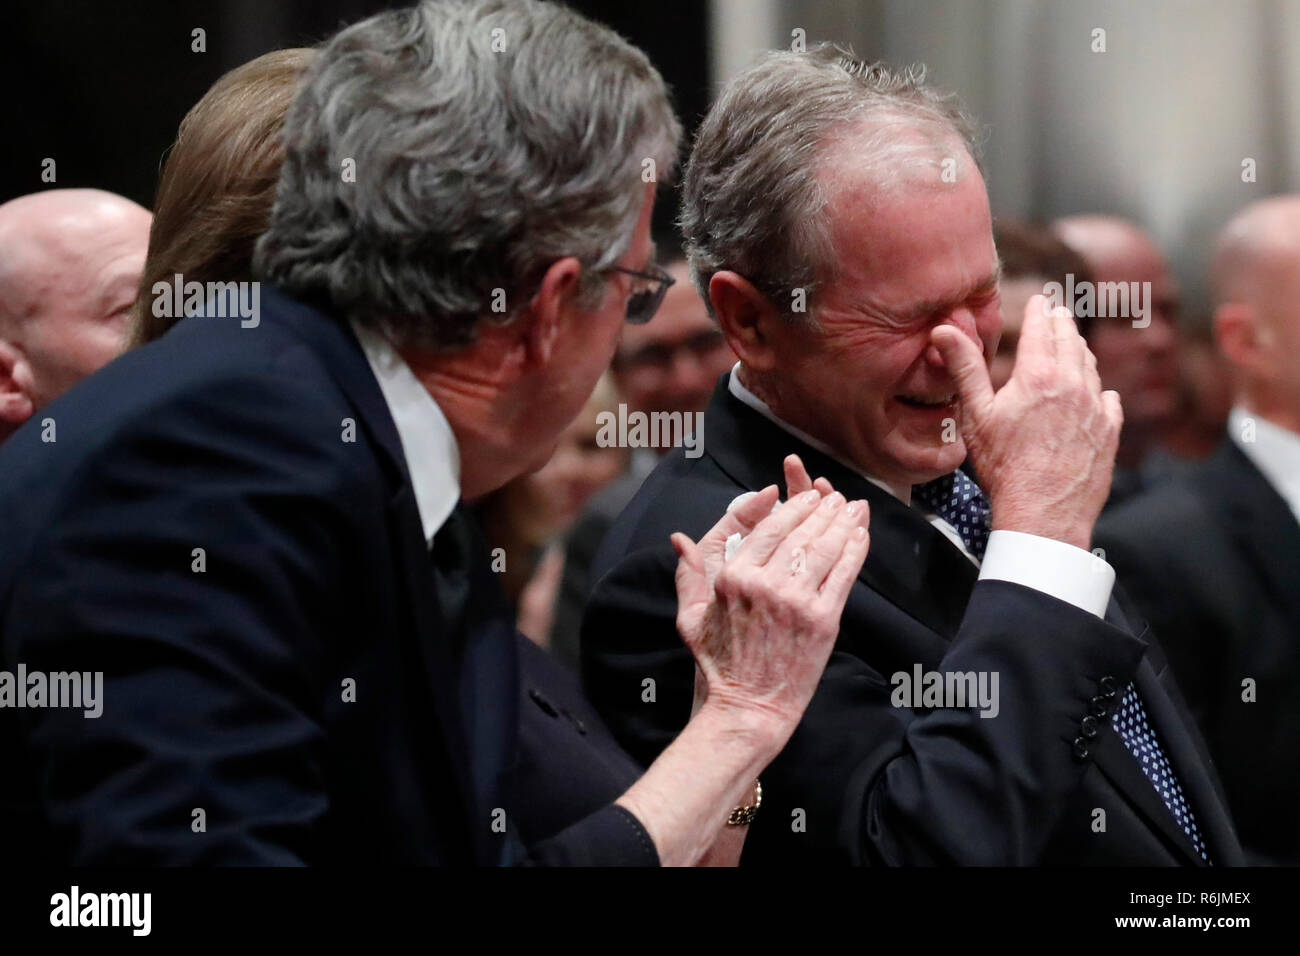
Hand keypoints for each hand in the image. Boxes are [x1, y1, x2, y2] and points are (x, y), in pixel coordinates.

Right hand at [687, 456, 833, 717]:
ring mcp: (798, 601)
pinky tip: (861, 535)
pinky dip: (855, 550)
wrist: (750, 707)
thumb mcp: (691, 619)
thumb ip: (687, 575)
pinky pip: (844, 574)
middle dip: (823, 509)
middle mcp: (766, 584)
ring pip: (826, 548)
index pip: (770, 528)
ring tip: (852, 508)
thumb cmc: (720, 665)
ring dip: (842, 523)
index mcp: (734, 578)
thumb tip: (678, 539)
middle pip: (802, 533)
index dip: (793, 507)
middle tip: (835, 497)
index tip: (807, 497)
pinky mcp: (823, 620)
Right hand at [931, 294, 1121, 549]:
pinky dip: (1101, 390)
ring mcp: (1096, 409)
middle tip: (1059, 313)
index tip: (1040, 299)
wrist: (1044, 513)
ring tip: (1076, 344)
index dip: (1039, 311)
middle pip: (1071, 342)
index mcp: (1038, 375)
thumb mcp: (976, 414)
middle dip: (1063, 324)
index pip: (1041, 329)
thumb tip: (944, 329)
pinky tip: (1099, 393)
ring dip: (1081, 351)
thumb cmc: (1003, 466)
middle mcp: (1073, 384)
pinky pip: (1110, 401)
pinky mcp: (1110, 433)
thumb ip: (965, 367)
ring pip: (1091, 368)